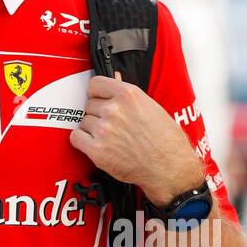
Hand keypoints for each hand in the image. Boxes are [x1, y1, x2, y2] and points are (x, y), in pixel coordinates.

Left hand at [69, 71, 204, 206]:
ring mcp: (104, 129)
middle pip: (89, 105)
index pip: (95, 84)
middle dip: (98, 115)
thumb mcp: (151, 107)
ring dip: (92, 130)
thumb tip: (113, 78)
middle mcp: (114, 109)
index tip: (99, 100)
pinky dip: (83, 142)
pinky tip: (97, 145)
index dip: (97, 94)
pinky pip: (76, 138)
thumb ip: (127, 95)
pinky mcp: (97, 149)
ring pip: (84, 122)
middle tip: (113, 126)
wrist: (170, 168)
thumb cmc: (166, 140)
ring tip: (111, 138)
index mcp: (128, 94)